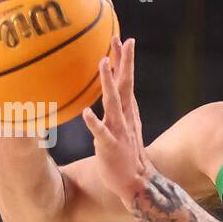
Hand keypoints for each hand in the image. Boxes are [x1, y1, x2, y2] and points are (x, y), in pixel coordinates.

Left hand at [83, 37, 153, 204]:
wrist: (136, 182)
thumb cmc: (125, 154)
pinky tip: (86, 113)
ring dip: (107, 82)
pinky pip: (102, 133)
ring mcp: (119, 131)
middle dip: (123, 61)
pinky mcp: (110, 147)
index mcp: (127, 112)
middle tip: (120, 39)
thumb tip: (111, 92)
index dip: (124, 60)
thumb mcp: (123, 126)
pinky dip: (95, 123)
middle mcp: (125, 117)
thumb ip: (119, 108)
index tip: (122, 38)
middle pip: (125, 84)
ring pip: (113, 103)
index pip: (126, 80)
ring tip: (102, 63)